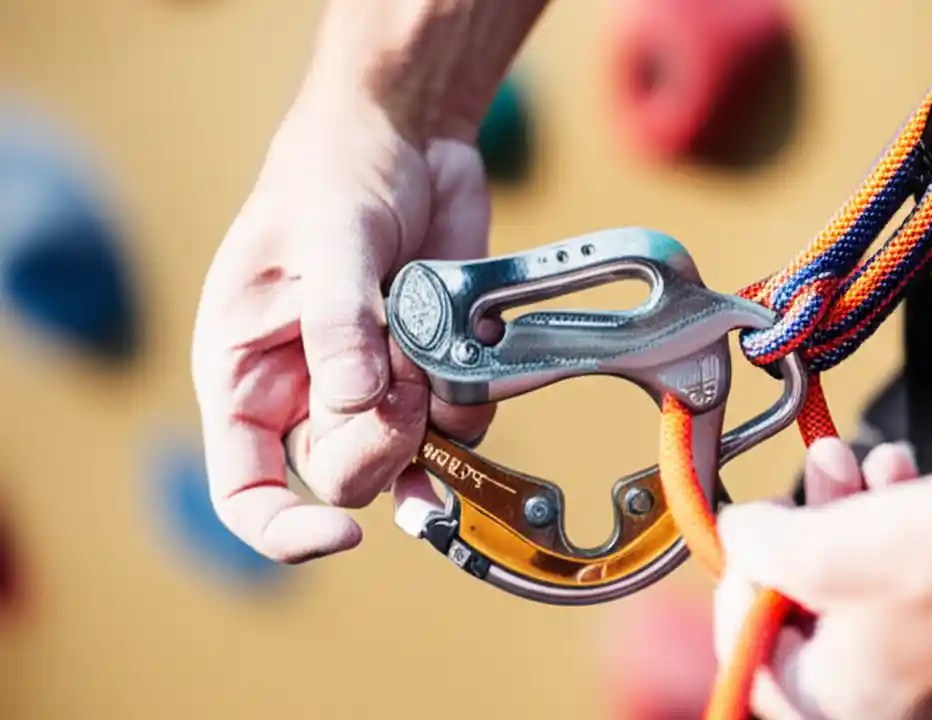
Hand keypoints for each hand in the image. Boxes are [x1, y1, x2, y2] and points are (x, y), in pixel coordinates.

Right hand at [191, 89, 494, 563]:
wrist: (406, 138)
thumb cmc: (333, 176)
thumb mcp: (327, 238)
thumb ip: (338, 322)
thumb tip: (354, 401)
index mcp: (246, 375)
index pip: (245, 492)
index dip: (284, 533)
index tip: (341, 535)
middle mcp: (307, 395)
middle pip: (345, 479)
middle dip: (383, 440)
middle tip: (404, 372)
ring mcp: (374, 387)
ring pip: (412, 461)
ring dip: (434, 419)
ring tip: (429, 344)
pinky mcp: (430, 370)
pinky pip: (460, 425)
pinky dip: (471, 399)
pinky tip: (463, 345)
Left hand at [714, 440, 931, 718]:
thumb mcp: (821, 549)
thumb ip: (756, 548)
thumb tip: (739, 536)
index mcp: (842, 708)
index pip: (754, 659)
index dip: (741, 586)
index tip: (750, 537)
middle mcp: (888, 701)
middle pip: (809, 610)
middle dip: (806, 526)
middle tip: (815, 475)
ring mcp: (930, 666)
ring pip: (858, 579)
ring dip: (851, 509)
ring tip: (862, 461)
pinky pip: (905, 574)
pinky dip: (895, 519)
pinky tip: (902, 474)